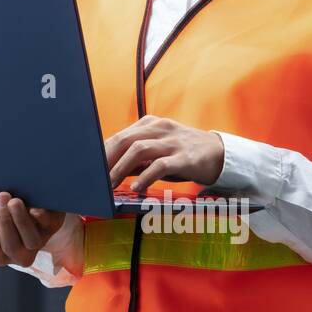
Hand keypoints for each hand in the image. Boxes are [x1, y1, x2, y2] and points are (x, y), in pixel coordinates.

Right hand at [0, 191, 66, 267]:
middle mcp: (20, 253)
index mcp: (0, 254)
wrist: (24, 200)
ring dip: (21, 220)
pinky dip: (41, 214)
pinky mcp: (53, 226)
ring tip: (13, 200)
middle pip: (11, 245)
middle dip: (3, 221)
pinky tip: (32, 201)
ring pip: (32, 241)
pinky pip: (49, 225)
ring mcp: (39, 241)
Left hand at [105, 115, 224, 191]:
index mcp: (151, 124)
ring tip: (110, 184)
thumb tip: (112, 171)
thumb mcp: (159, 151)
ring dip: (121, 168)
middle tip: (96, 177)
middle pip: (125, 140)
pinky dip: (146, 176)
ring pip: (139, 150)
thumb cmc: (184, 153)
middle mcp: (160, 129)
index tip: (91, 167)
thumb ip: (137, 159)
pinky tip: (137, 187)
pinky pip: (161, 165)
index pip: (120, 136)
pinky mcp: (185, 157)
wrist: (221, 153)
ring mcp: (173, 142)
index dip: (103, 152)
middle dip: (107, 160)